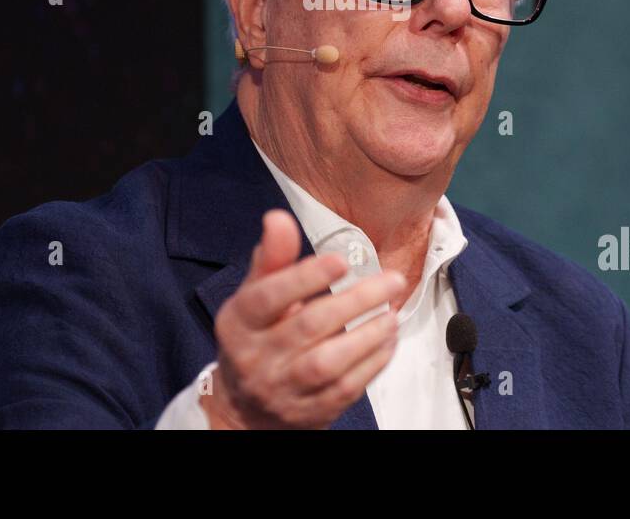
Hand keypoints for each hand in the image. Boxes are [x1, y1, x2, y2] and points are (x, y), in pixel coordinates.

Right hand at [200, 209, 405, 428]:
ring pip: (327, 363)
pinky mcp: (310, 411)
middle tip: (391, 280)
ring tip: (391, 313)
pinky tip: (387, 340)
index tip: (339, 260)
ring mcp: (283, 389)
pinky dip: (372, 363)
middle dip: (354, 301)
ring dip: (366, 336)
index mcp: (238, 322)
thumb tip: (278, 219)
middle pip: (307, 327)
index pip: (267, 298)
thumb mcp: (254, 296)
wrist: (245, 408)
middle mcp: (256, 357)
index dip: (303, 278)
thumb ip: (272, 259)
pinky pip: (345, 389)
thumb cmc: (256, 338)